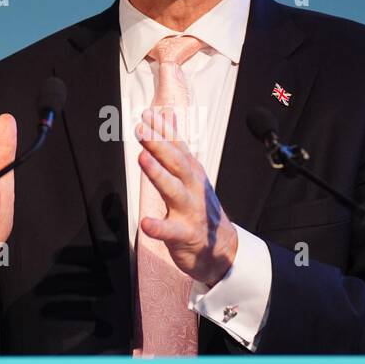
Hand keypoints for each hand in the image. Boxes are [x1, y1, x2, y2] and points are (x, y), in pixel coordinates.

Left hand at [135, 108, 238, 286]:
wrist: (223, 248)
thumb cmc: (200, 209)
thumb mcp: (191, 175)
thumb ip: (177, 147)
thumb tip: (168, 117)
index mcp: (191, 173)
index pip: (177, 146)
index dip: (162, 130)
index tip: (146, 114)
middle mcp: (192, 188)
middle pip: (176, 163)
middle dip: (158, 145)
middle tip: (141, 129)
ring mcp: (190, 211)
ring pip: (173, 190)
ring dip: (158, 173)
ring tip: (142, 158)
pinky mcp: (185, 234)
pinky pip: (170, 231)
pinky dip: (158, 227)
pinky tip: (146, 223)